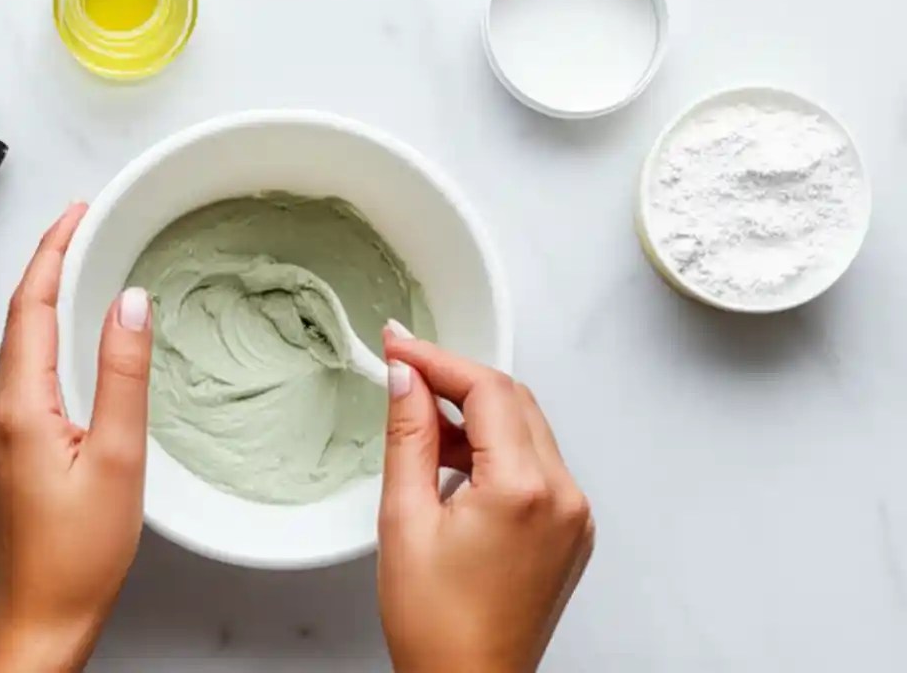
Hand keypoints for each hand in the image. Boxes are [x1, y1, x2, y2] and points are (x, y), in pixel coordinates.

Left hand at [0, 203, 153, 671]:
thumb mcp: (119, 457)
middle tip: (87, 224)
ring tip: (84, 265)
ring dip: (48, 301)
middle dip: (50, 264)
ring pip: (19, 346)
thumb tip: (130, 300)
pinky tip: (70, 338)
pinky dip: (45, 339)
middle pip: (19, 318)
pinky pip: (21, 374)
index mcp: (17, 405)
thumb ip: (123, 374)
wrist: (43, 617)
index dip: (54, 250)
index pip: (31, 305)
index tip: (78, 211)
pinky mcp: (2, 448)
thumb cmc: (81, 551)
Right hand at [377, 327, 593, 672]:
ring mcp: (573, 516)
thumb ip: (409, 437)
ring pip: (527, 430)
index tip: (400, 346)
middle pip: (514, 401)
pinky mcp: (571, 531)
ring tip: (421, 425)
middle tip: (405, 371)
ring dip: (477, 414)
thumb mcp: (405, 519)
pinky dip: (498, 450)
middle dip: (457, 380)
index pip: (486, 390)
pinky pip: (537, 465)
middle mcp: (563, 497)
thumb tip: (406, 381)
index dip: (437, 360)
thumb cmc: (437, 627)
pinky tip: (456, 461)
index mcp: (524, 490)